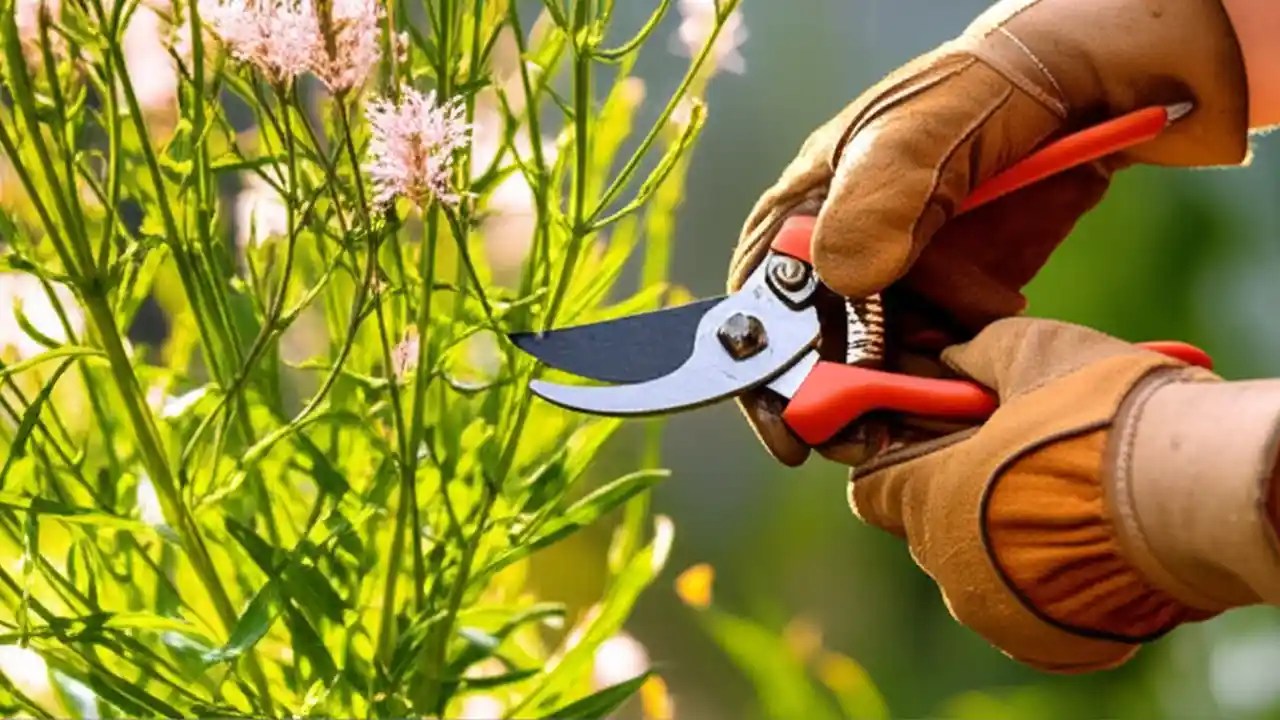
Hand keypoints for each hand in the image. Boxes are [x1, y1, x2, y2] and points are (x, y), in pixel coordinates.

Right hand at [730, 0, 1250, 465]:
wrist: (1101, 87)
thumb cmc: (995, 85)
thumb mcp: (926, 129)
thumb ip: (881, 196)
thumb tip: (844, 277)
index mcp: (814, 202)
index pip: (765, 295)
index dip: (765, 367)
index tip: (786, 427)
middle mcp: (851, 248)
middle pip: (819, 345)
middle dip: (837, 400)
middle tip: (863, 444)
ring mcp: (908, 276)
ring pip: (882, 364)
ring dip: (903, 402)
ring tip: (936, 424)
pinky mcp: (963, 298)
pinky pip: (943, 361)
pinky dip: (955, 388)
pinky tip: (975, 399)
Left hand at [851, 318, 1279, 671]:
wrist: (1199, 495)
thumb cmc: (1103, 417)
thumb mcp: (1034, 351)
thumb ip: (978, 352)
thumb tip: (956, 355)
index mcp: (928, 499)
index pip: (871, 486)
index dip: (897, 457)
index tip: (934, 436)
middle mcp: (949, 566)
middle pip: (929, 526)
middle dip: (960, 490)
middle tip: (1013, 455)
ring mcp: (996, 612)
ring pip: (979, 567)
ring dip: (1003, 533)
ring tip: (1062, 493)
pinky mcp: (1046, 642)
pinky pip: (1024, 605)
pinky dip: (1043, 576)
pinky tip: (1086, 538)